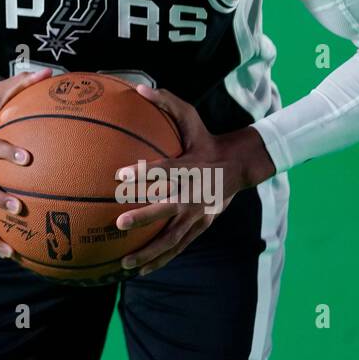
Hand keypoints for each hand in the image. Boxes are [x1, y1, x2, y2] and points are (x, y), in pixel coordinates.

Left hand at [112, 85, 270, 276]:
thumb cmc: (205, 138)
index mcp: (191, 167)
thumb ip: (165, 102)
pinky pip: (179, 246)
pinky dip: (161, 259)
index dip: (144, 172)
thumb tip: (139, 88)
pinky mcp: (201, 226)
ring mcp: (199, 214)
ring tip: (126, 263)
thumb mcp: (190, 116)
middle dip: (144, 216)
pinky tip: (141, 271)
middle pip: (168, 208)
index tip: (119, 175)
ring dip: (150, 251)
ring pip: (173, 237)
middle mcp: (195, 193)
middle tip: (119, 223)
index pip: (166, 169)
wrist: (239, 165)